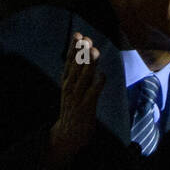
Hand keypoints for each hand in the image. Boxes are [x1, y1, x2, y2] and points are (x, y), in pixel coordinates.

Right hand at [45, 32, 105, 169]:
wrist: (68, 134)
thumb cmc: (73, 109)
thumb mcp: (71, 89)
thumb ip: (77, 73)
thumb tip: (85, 55)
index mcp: (66, 82)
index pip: (69, 61)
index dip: (73, 48)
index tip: (78, 34)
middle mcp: (70, 87)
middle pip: (76, 66)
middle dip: (82, 52)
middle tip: (87, 39)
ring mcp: (77, 97)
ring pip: (84, 77)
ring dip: (90, 64)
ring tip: (94, 51)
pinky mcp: (86, 107)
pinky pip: (93, 93)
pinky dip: (98, 84)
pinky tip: (103, 75)